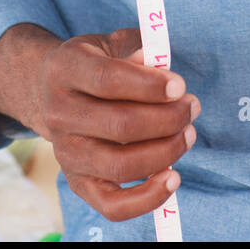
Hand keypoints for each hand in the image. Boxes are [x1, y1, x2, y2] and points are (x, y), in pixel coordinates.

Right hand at [38, 28, 199, 221]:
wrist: (59, 92)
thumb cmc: (98, 62)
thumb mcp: (113, 43)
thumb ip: (136, 48)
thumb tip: (158, 63)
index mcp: (64, 68)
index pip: (107, 79)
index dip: (148, 85)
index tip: (180, 86)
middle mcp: (57, 113)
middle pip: (119, 125)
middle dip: (167, 119)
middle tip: (192, 107)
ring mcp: (65, 152)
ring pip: (119, 165)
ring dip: (165, 152)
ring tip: (188, 134)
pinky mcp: (78, 182)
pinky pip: (112, 205)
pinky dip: (147, 198)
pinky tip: (173, 177)